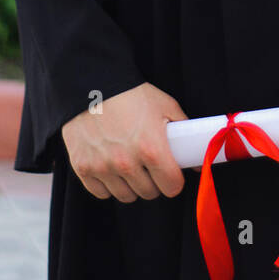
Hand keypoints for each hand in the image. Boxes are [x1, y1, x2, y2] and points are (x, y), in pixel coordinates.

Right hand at [61, 82, 191, 202]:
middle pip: (149, 193)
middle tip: (150, 167)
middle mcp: (127, 163)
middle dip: (154, 182)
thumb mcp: (165, 106)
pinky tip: (111, 167)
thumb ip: (184, 132)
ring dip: (131, 185)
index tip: (171, 174)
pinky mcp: (83, 168)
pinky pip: (102, 192)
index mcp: (151, 149)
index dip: (174, 180)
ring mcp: (103, 167)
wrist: (92, 83)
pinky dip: (108, 184)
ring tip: (130, 166)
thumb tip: (196, 162)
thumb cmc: (130, 94)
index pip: (172, 187)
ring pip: (126, 196)